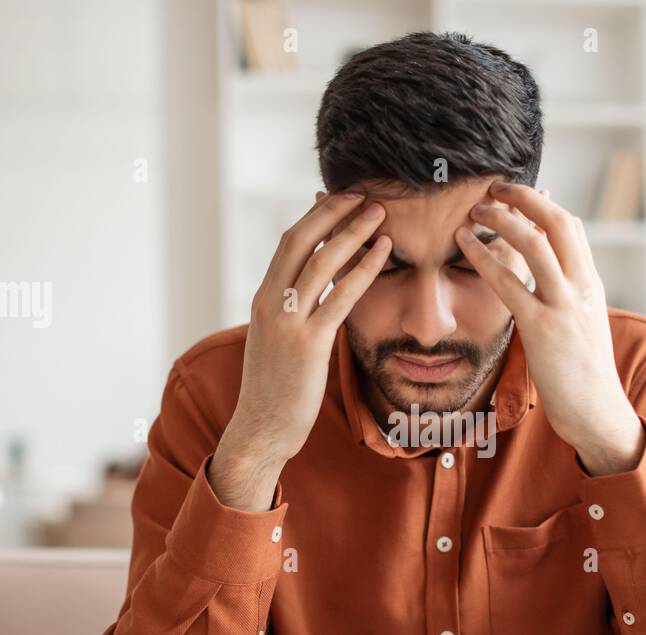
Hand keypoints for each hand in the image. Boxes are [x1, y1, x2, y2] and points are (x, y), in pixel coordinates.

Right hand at [211, 191, 391, 508]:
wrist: (261, 430)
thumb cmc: (276, 392)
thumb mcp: (277, 344)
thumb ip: (293, 315)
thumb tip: (316, 297)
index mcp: (264, 300)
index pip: (289, 243)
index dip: (316, 216)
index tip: (341, 201)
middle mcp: (271, 303)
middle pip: (301, 239)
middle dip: (333, 211)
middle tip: (363, 194)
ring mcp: (288, 322)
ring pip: (322, 261)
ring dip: (353, 232)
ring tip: (380, 213)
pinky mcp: (309, 343)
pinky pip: (341, 296)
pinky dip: (364, 268)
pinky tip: (384, 253)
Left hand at [456, 182, 643, 475]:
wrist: (597, 412)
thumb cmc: (583, 374)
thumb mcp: (584, 324)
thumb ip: (568, 296)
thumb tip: (547, 276)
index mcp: (591, 284)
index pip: (571, 227)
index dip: (541, 204)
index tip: (514, 195)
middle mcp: (582, 287)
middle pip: (557, 222)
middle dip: (523, 197)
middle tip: (492, 187)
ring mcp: (564, 306)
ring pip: (534, 243)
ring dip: (502, 219)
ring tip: (475, 210)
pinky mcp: (542, 329)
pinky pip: (509, 283)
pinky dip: (484, 258)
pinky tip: (464, 245)